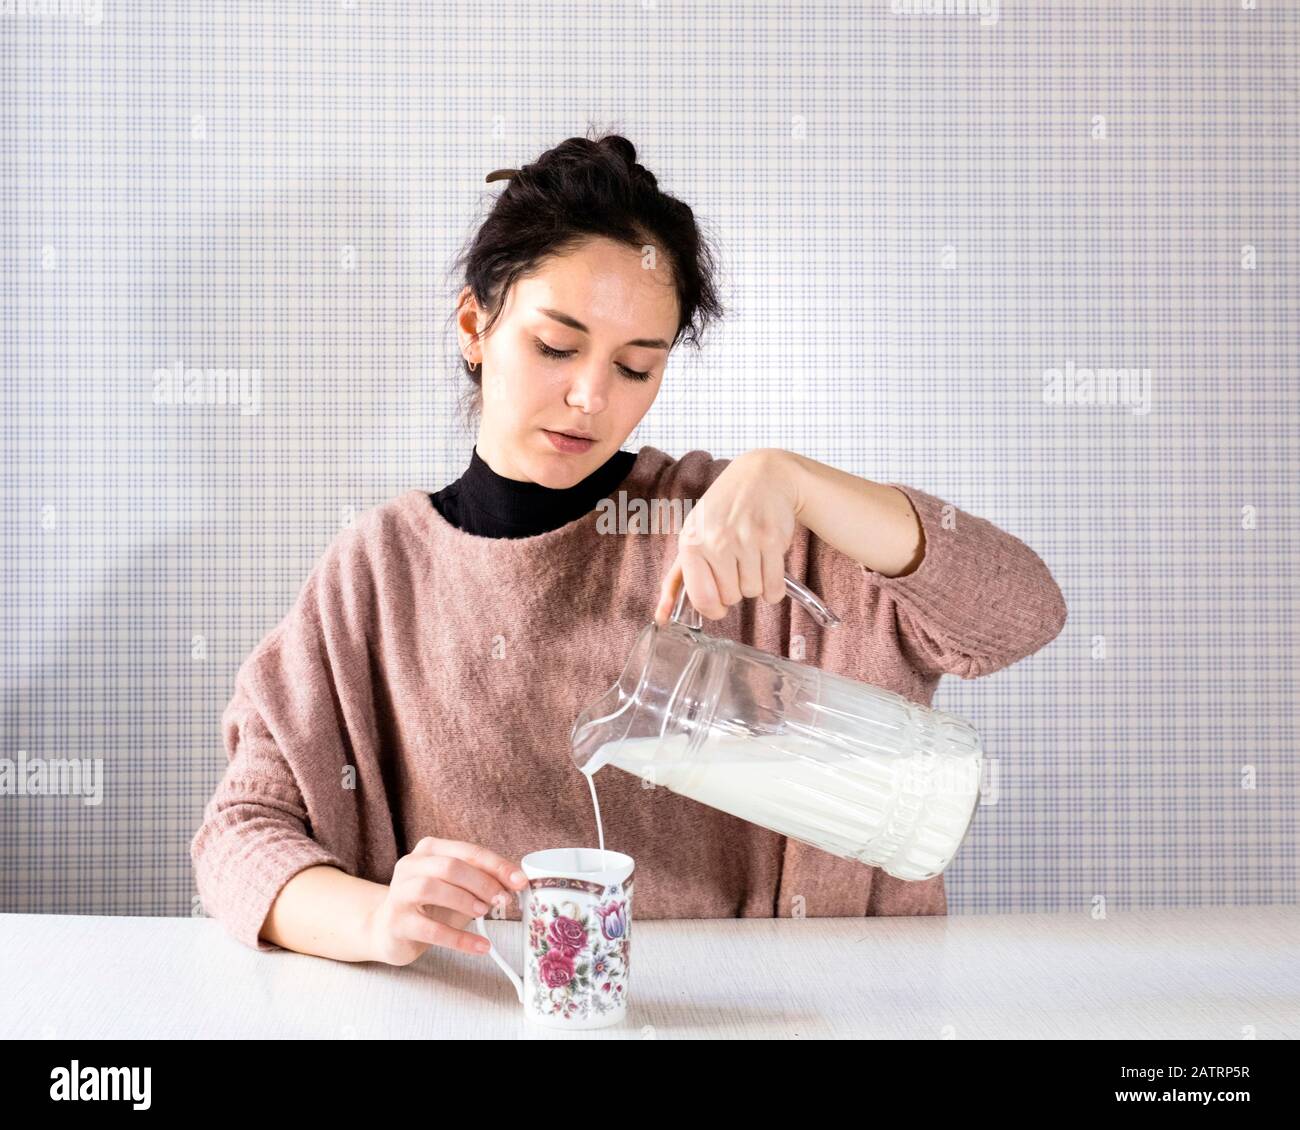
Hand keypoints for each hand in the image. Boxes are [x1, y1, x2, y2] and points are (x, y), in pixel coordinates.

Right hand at [364, 837, 528, 966]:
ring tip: (485, 914)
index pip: (468, 851)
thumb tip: (516, 884)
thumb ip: (482, 882)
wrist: (387, 930)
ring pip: (433, 888)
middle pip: (450, 866)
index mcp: (429, 850)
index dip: (497, 865)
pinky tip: (480, 946)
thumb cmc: (429, 906)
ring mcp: (399, 893)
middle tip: (503, 900)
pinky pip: (430, 929)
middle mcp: (410, 865)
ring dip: (465, 901)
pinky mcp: (396, 922)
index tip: (520, 881)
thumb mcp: (457, 889)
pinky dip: (459, 938)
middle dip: (482, 882)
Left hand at [654, 449, 801, 624]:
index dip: (714, 608)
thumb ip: (677, 579)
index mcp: (691, 544)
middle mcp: (716, 541)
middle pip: (731, 598)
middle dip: (736, 589)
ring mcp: (746, 540)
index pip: (703, 599)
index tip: (719, 602)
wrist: (759, 478)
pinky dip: (774, 587)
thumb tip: (661, 617)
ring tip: (751, 559)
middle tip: (737, 564)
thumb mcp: (692, 536)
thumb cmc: (721, 512)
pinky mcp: (772, 540)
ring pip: (753, 592)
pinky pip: (774, 588)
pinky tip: (767, 566)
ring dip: (755, 584)